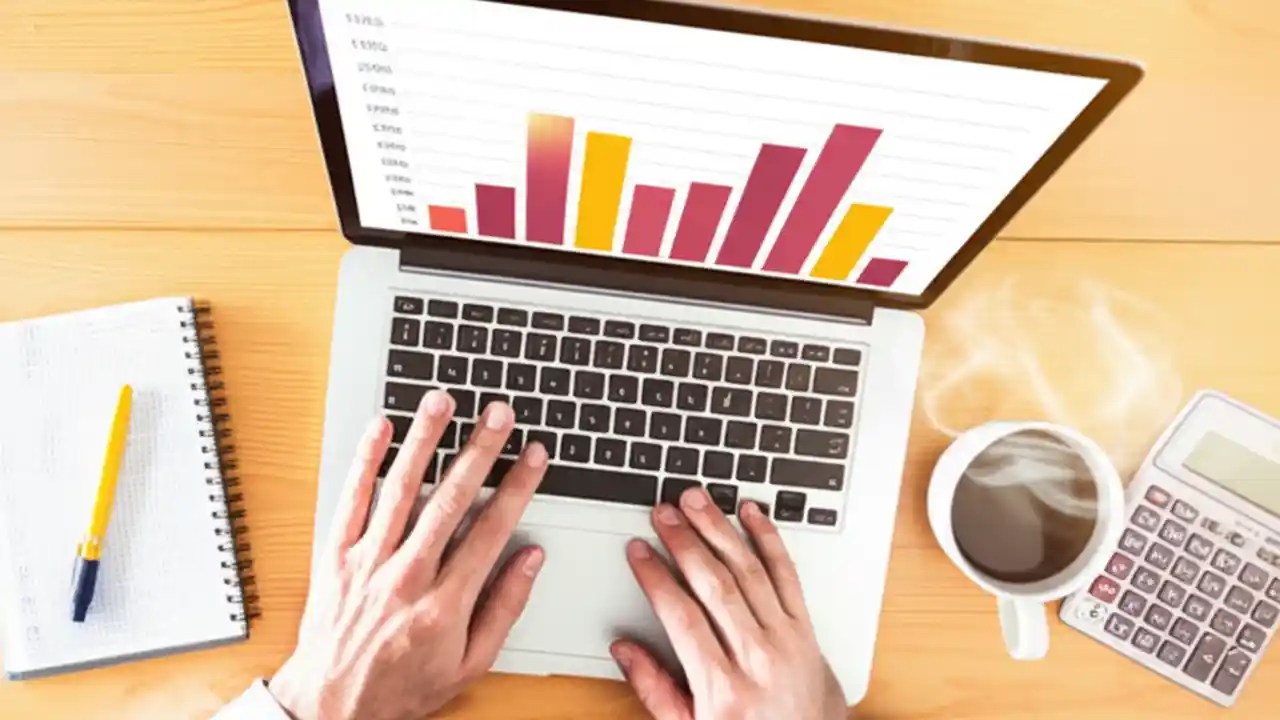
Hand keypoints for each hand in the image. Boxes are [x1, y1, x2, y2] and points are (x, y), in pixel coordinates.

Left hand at [268, 392, 547, 719]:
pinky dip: (365, 460)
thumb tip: (530, 558)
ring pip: (401, 488)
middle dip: (480, 450)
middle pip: (451, 498)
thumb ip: (504, 608)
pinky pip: (351, 498)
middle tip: (498, 413)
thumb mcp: (470, 664)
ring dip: (424, 440)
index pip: (492, 529)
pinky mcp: (334, 555)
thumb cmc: (401, 688)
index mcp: (445, 603)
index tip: (534, 455)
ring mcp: (366, 561)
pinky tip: (382, 427)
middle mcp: (406, 576)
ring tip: (443, 401)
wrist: (330, 708)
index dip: (518, 486)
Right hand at [612, 491, 845, 719]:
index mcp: (723, 689)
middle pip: (716, 586)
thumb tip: (623, 649)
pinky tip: (750, 514)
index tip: (638, 551)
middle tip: (662, 513)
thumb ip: (655, 689)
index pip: (682, 618)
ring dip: (719, 530)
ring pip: (749, 571)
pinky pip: (787, 573)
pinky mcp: (806, 627)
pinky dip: (769, 539)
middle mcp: (758, 660)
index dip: (656, 578)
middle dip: (684, 542)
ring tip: (696, 501)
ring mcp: (786, 639)